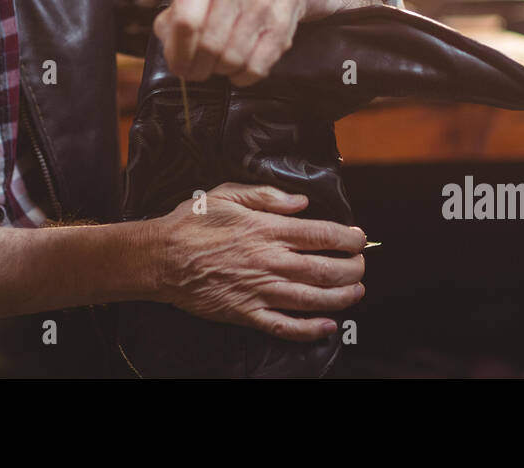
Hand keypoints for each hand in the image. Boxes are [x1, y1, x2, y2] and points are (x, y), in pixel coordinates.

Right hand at [146, 182, 366, 341]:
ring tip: (356, 292)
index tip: (360, 238)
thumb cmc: (192, 222)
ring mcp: (259, 291)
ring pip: (313, 299)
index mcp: (267, 229)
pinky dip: (309, 330)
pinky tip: (327, 327)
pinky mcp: (246, 314)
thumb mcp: (226, 193)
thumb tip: (301, 202)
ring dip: (342, 298)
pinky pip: (285, 327)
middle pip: (326, 269)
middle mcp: (270, 261)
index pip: (322, 235)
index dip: (349, 238)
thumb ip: (266, 195)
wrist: (161, 257)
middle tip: (362, 265)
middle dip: (353, 269)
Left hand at [153, 0, 312, 85]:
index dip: (179, 54)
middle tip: (197, 72)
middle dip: (198, 69)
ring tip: (219, 65)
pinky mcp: (282, 24)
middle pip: (209, 46)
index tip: (179, 66)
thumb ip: (173, 19)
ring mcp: (261, 4)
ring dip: (221, 72)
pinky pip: (257, 67)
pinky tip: (239, 69)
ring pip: (232, 59)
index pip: (185, 23)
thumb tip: (170, 48)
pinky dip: (243, 77)